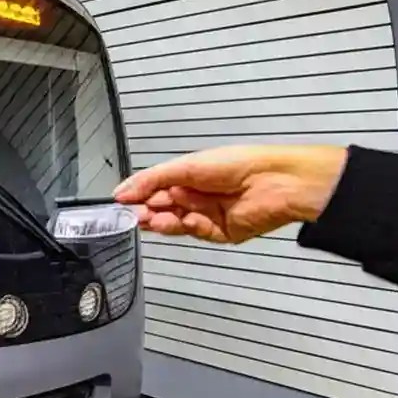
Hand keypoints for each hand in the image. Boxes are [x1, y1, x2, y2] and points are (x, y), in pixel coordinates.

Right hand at [112, 145, 347, 243]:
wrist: (276, 183)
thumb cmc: (238, 164)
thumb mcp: (186, 166)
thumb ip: (152, 180)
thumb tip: (122, 191)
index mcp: (189, 176)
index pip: (155, 188)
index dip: (138, 195)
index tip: (121, 201)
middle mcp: (197, 195)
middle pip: (162, 207)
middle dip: (147, 210)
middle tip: (133, 214)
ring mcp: (207, 215)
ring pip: (175, 222)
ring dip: (161, 221)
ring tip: (151, 219)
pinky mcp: (219, 233)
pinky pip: (194, 232)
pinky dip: (183, 227)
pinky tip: (175, 222)